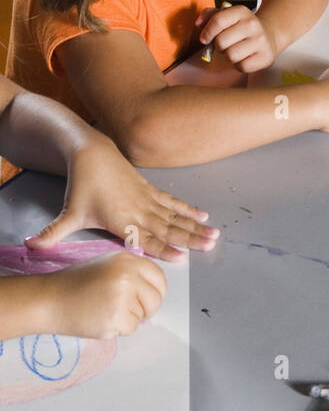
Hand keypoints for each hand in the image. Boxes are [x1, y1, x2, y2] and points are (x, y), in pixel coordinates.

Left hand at [24, 135, 219, 259]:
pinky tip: (202, 215)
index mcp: (123, 220)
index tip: (182, 257)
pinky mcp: (150, 191)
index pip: (146, 239)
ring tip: (214, 234)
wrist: (90, 153)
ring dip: (195, 226)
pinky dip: (188, 209)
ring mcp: (148, 200)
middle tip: (211, 246)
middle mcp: (140, 211)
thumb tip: (31, 247)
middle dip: (191, 238)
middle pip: (169, 228)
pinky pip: (173, 202)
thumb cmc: (81, 186)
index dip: (164, 249)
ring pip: (176, 216)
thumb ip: (52, 234)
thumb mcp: (68, 213)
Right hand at [40, 251, 167, 338]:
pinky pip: (130, 329)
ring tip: (103, 310)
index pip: (159, 277)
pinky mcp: (116, 317)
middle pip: (156, 298)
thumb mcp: (107, 265)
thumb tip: (152, 290)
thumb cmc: (74, 284)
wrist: (48, 299)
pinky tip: (99, 319)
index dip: (156, 291)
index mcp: (127, 260)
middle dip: (146, 309)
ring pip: (143, 316)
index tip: (148, 298)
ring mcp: (123, 296)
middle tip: (127, 310)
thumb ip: (131, 273)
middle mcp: (128, 275)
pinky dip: (118, 329)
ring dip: (127, 319)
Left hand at [196, 3, 277, 72]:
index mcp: (242, 11)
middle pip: (221, 41)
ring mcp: (261, 41)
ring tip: (234, 51)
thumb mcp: (227, 15)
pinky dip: (239, 65)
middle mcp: (253, 24)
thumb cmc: (241, 27)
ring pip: (231, 55)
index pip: (218, 21)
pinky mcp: (266, 57)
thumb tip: (198, 24)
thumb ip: (210, 15)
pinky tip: (243, 57)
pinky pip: (242, 66)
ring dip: (228, 56)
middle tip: (225, 45)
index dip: (207, 32)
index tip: (204, 39)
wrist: (269, 35)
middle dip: (218, 46)